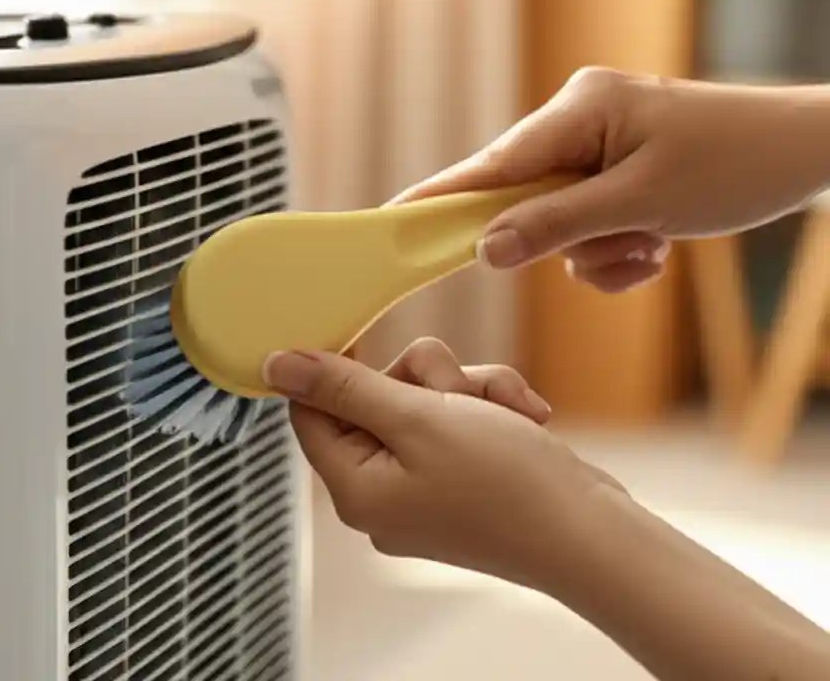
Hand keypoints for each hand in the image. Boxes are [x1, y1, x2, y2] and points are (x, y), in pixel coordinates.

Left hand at [263, 338, 623, 588]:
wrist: (593, 535)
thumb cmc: (507, 483)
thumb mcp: (419, 418)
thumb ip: (345, 387)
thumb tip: (275, 366)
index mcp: (354, 488)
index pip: (309, 412)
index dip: (335, 368)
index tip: (370, 333)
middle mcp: (381, 495)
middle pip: (373, 399)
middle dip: (425, 378)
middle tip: (459, 389)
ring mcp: (423, 491)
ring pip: (423, 401)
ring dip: (467, 389)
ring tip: (507, 411)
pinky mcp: (462, 482)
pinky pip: (457, 423)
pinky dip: (489, 410)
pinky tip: (526, 418)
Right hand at [393, 68, 829, 291]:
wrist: (807, 154)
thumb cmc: (736, 163)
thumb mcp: (642, 204)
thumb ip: (557, 227)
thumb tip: (485, 249)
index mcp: (577, 111)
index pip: (487, 167)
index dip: (436, 202)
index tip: (387, 227)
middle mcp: (577, 122)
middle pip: (522, 202)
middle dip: (566, 242)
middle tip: (624, 244)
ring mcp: (594, 147)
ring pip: (555, 227)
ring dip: (598, 253)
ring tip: (653, 243)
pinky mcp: (612, 173)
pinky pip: (584, 229)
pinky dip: (614, 251)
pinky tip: (656, 244)